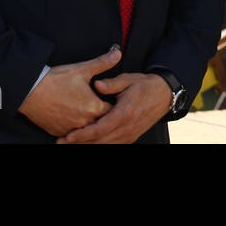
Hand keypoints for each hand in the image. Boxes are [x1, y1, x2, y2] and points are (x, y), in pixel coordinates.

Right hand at [17, 47, 116, 136]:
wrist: (29, 91)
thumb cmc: (56, 80)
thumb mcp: (82, 69)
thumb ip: (103, 62)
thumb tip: (118, 53)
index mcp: (93, 107)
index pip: (112, 111)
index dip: (113, 105)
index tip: (113, 100)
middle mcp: (83, 122)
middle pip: (100, 122)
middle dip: (102, 116)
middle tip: (102, 107)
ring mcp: (70, 129)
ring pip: (86, 130)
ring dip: (88, 123)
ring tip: (87, 112)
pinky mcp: (58, 132)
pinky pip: (71, 133)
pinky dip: (75, 128)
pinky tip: (74, 118)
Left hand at [56, 72, 172, 143]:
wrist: (164, 95)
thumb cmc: (145, 86)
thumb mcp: (129, 79)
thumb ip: (112, 83)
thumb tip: (96, 84)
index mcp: (125, 113)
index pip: (100, 129)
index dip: (82, 135)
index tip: (68, 136)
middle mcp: (127, 128)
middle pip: (100, 142)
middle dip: (80, 143)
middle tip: (61, 142)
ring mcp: (130, 135)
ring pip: (106, 146)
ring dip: (88, 146)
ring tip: (71, 144)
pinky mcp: (130, 137)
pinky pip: (113, 145)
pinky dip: (99, 145)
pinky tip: (88, 143)